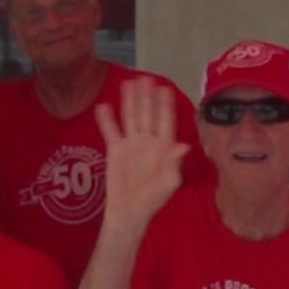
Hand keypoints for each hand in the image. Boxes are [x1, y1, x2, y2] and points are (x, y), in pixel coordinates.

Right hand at [96, 77, 187, 228]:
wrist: (129, 210)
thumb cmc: (153, 199)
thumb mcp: (168, 183)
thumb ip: (174, 163)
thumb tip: (184, 146)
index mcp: (163, 146)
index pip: (165, 121)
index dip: (165, 105)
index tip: (164, 88)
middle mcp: (148, 140)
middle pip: (147, 113)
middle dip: (146, 96)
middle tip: (145, 78)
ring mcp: (131, 143)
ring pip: (130, 117)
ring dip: (130, 100)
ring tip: (128, 83)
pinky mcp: (115, 149)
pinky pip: (110, 130)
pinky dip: (107, 119)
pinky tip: (104, 105)